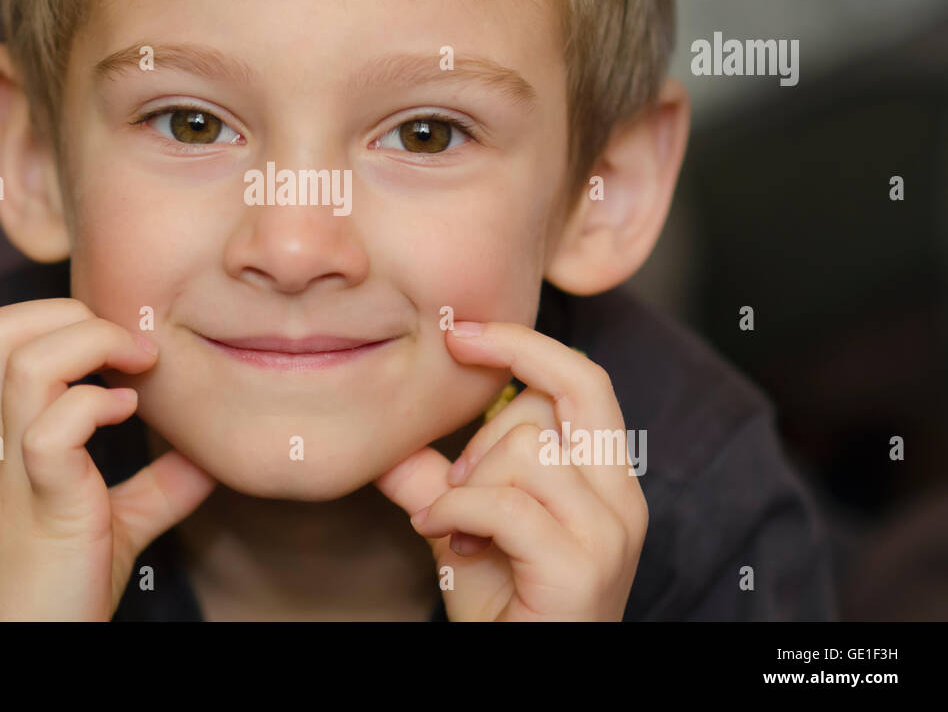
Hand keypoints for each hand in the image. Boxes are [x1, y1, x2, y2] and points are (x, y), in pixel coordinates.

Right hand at [0, 298, 215, 620]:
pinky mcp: (42, 503)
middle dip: (69, 313)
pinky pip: (50, 430)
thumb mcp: (115, 520)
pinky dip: (94, 406)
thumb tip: (209, 455)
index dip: (56, 316)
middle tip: (129, 346)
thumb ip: (157, 484)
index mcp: (1, 434)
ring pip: (24, 363)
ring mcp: (11, 470)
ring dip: (93, 346)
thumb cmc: (63, 583)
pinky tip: (126, 414)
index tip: (117, 344)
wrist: (26, 645)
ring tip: (138, 370)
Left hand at [375, 321, 647, 620]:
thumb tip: (386, 431)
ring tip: (456, 526)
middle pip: (557, 398)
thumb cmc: (504, 603)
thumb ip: (435, 475)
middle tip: (459, 489)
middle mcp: (621, 497)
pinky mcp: (582, 567)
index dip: (522, 345)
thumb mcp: (464, 524)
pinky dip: (457, 513)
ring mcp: (609, 533)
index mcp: (606, 477)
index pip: (581, 379)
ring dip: (469, 484)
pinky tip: (443, 536)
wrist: (525, 675)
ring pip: (527, 449)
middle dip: (486, 435)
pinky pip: (506, 503)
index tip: (460, 332)